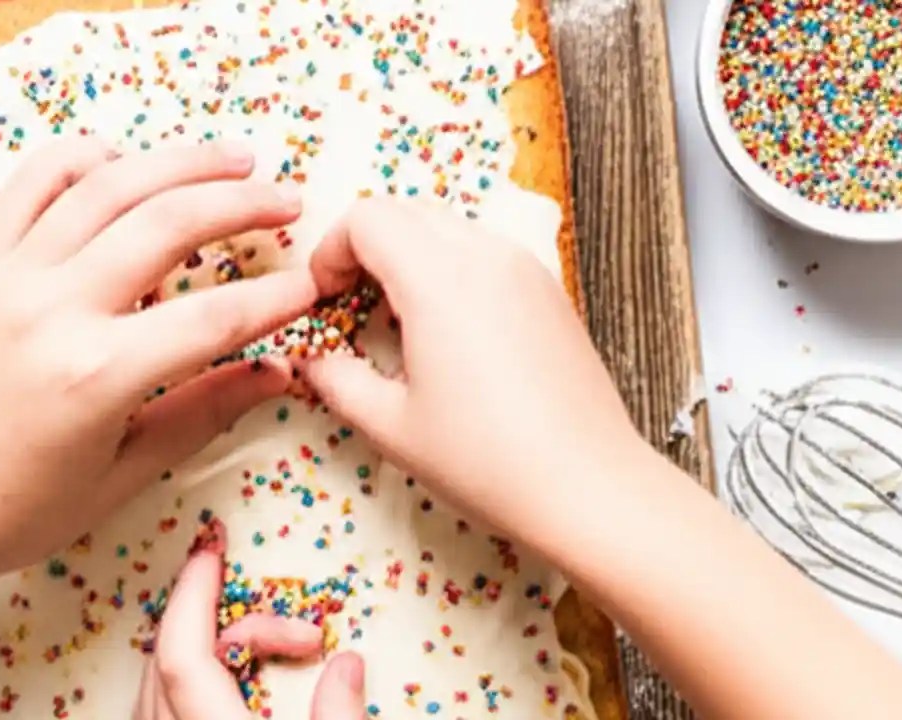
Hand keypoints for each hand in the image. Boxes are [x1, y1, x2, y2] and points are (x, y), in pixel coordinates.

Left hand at [0, 138, 317, 589]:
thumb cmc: (6, 512)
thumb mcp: (117, 478)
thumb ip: (201, 414)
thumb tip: (275, 374)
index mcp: (95, 376)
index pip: (213, 317)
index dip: (276, 297)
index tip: (314, 282)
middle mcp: (52, 310)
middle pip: (168, 224)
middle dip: (242, 203)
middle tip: (290, 199)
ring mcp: (7, 276)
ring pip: (106, 185)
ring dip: (179, 162)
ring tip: (233, 158)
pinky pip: (32, 182)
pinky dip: (84, 158)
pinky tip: (126, 163)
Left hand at [137, 524, 365, 718]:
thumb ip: (339, 716)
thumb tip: (347, 663)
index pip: (182, 655)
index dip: (192, 595)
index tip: (212, 550)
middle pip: (172, 661)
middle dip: (224, 625)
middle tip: (298, 635)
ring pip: (154, 688)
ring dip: (198, 653)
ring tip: (257, 648)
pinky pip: (157, 711)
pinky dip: (183, 683)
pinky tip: (224, 682)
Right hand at [304, 199, 644, 549]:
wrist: (588, 485)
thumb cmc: (486, 460)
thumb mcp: (392, 426)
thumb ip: (338, 381)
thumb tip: (313, 361)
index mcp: (438, 278)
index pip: (367, 218)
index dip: (330, 251)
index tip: (323, 300)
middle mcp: (485, 255)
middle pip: (405, 211)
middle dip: (365, 247)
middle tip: (349, 305)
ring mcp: (525, 268)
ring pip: (447, 227)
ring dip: (408, 256)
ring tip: (397, 322)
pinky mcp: (550, 290)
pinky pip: (485, 253)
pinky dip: (450, 270)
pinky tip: (447, 334)